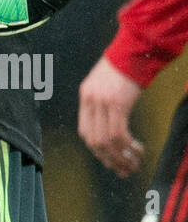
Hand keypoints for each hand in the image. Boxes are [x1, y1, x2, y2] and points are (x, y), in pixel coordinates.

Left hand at [78, 56, 144, 176]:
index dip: (97, 150)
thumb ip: (102, 104)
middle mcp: (90, 100)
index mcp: (85, 96)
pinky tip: (138, 149)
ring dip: (121, 157)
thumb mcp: (104, 84)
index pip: (84, 132)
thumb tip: (110, 128)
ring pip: (107, 141)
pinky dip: (128, 146)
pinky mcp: (118, 103)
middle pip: (94, 141)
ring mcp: (102, 102)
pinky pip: (119, 133)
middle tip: (124, 170)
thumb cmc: (123, 68)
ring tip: (134, 164)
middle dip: (110, 160)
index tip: (110, 160)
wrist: (133, 51)